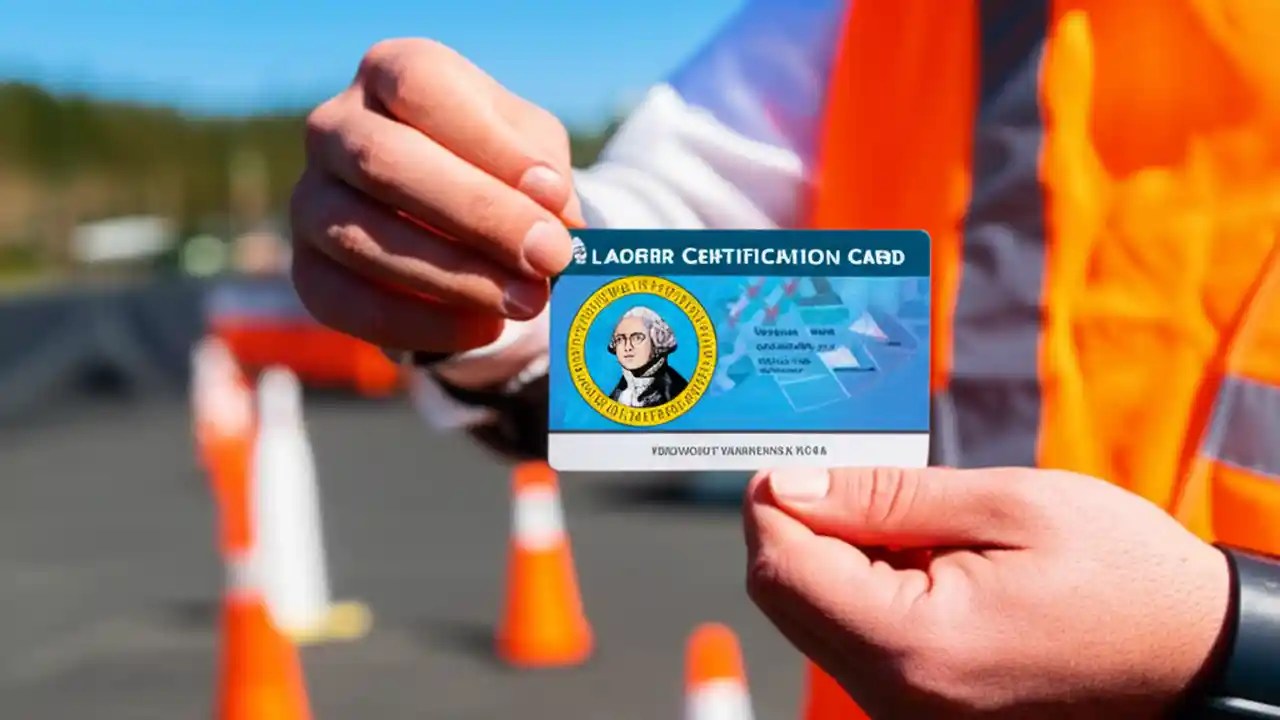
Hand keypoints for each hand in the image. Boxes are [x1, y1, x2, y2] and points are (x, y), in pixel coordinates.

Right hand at [290, 38, 580, 354]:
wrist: (457, 225)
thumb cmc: (497, 167)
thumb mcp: (533, 150)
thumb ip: (544, 171)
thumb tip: (551, 213)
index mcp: (389, 72)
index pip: (421, 89)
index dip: (488, 143)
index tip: (552, 194)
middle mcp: (335, 128)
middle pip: (384, 161)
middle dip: (477, 216)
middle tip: (548, 258)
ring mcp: (310, 200)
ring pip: (362, 237)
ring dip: (456, 277)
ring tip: (529, 301)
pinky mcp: (308, 271)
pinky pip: (348, 304)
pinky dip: (423, 324)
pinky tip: (486, 327)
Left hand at [743, 467, 1231, 718]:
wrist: (1195, 655)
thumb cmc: (1121, 573)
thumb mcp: (1007, 505)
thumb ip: (884, 495)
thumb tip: (791, 483)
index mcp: (916, 645)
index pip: (781, 568)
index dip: (774, 499)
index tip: (801, 455)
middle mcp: (898, 695)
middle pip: (784, 596)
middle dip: (799, 522)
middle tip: (857, 473)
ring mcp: (907, 710)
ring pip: (813, 615)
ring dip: (835, 552)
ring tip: (913, 518)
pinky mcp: (919, 707)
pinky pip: (853, 637)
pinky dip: (864, 585)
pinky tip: (921, 555)